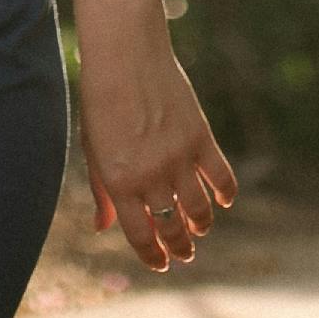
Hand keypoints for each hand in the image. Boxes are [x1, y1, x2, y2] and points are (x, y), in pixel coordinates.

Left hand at [79, 36, 236, 272]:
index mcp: (119, 181)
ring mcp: (178, 157)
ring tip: (200, 229)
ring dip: (202, 226)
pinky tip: (223, 200)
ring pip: (200, 210)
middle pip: (172, 227)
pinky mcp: (200, 137)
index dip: (153, 256)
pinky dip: (225, 193)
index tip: (161, 264)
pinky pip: (221, 177)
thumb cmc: (101, 101)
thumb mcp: (93, 148)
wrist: (124, 54)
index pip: (141, 235)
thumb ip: (101, 191)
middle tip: (185, 254)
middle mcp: (150, 175)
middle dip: (181, 248)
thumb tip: (102, 227)